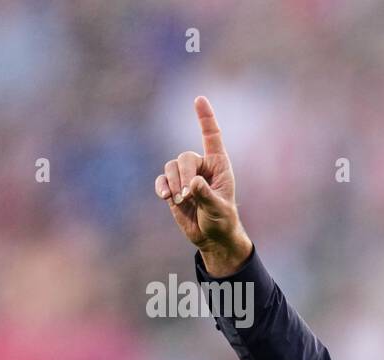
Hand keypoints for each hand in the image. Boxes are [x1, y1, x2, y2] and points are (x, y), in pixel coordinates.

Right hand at [154, 96, 251, 275]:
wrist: (212, 237)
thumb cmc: (222, 220)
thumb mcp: (218, 209)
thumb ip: (206, 196)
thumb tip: (192, 183)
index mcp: (219, 166)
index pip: (212, 136)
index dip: (205, 117)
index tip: (199, 99)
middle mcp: (202, 167)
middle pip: (184, 157)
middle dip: (183, 175)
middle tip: (188, 195)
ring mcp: (186, 176)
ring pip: (171, 167)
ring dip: (173, 184)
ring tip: (181, 200)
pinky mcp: (173, 187)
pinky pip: (162, 179)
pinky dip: (161, 187)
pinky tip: (165, 197)